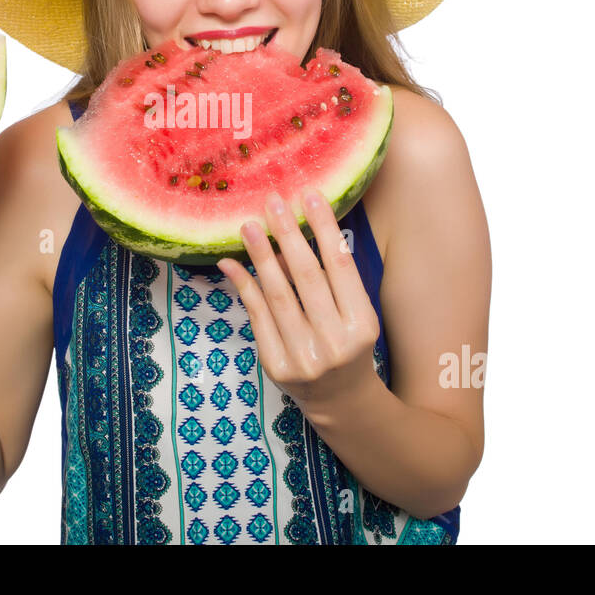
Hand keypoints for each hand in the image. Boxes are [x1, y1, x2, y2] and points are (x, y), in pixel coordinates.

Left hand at [216, 187, 379, 413]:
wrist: (339, 399)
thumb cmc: (347, 344)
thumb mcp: (355, 314)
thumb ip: (332, 279)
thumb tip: (293, 233)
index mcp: (362, 325)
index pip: (341, 267)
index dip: (325, 229)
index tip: (310, 195)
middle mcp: (335, 342)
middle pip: (306, 277)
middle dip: (288, 235)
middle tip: (273, 201)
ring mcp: (304, 357)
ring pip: (277, 295)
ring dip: (260, 255)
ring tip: (249, 225)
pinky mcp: (276, 366)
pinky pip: (257, 316)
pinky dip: (244, 286)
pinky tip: (232, 263)